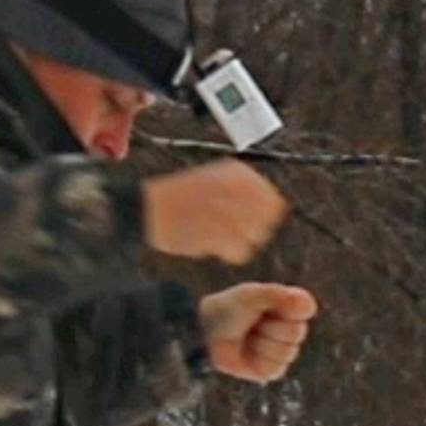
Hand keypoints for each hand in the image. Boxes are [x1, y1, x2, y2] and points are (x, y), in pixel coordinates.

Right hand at [141, 159, 288, 261]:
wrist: (148, 209)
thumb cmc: (183, 196)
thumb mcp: (217, 179)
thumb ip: (247, 191)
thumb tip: (276, 207)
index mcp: (236, 173)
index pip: (273, 200)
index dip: (266, 213)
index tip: (252, 219)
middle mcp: (235, 190)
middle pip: (267, 221)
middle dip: (255, 228)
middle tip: (233, 230)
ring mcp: (227, 211)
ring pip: (256, 237)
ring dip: (242, 240)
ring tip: (219, 236)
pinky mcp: (217, 235)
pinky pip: (240, 252)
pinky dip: (229, 252)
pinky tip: (212, 244)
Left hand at [199, 282, 317, 383]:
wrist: (204, 333)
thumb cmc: (227, 309)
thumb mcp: (251, 296)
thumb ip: (279, 296)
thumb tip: (308, 306)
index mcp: (287, 306)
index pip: (306, 308)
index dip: (286, 308)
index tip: (266, 305)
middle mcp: (287, 327)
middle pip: (297, 332)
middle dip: (269, 328)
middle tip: (251, 323)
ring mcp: (281, 350)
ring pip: (287, 352)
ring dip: (260, 344)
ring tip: (246, 338)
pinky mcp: (270, 370)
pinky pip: (276, 368)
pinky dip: (258, 360)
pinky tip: (247, 354)